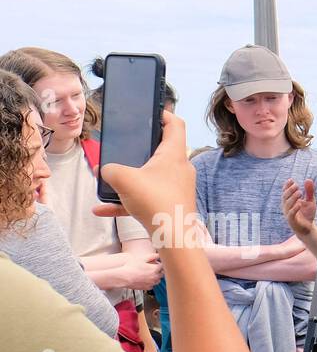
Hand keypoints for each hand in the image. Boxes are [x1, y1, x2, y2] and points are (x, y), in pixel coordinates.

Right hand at [94, 112, 195, 243]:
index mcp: (174, 155)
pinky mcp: (170, 206)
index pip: (175, 125)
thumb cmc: (155, 202)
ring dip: (130, 178)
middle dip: (140, 149)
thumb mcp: (123, 178)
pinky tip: (101, 209)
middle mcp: (180, 169)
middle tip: (124, 145)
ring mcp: (176, 189)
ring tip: (109, 180)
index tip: (149, 111)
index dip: (163, 114)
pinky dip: (126, 203)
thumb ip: (109, 169)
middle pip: (161, 151)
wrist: (173, 239)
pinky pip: (145, 200)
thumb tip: (104, 171)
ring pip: (150, 177)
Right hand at [119, 248, 163, 289]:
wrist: (124, 277)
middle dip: (159, 270)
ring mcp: (152, 283)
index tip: (156, 262)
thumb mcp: (142, 259)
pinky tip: (146, 279)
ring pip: (158, 280)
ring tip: (150, 274)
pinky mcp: (147, 287)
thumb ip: (152, 256)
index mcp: (155, 269)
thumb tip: (158, 255)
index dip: (159, 263)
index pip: (162, 266)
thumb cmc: (132, 267)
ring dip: (156, 277)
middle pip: (162, 273)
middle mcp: (155, 277)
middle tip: (153, 268)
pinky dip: (151, 282)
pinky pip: (152, 285)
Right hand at [283, 176, 316, 240]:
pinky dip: (294, 208)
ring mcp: (288, 214)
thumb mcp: (310, 201)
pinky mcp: (292, 221)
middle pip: (285, 197)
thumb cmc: (307, 214)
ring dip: (293, 197)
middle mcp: (286, 207)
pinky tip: (300, 204)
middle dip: (290, 190)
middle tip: (296, 185)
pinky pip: (291, 214)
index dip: (287, 186)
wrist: (308, 229)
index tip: (291, 180)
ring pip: (287, 204)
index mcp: (289, 201)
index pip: (285, 192)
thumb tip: (308, 179)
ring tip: (299, 192)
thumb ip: (309, 191)